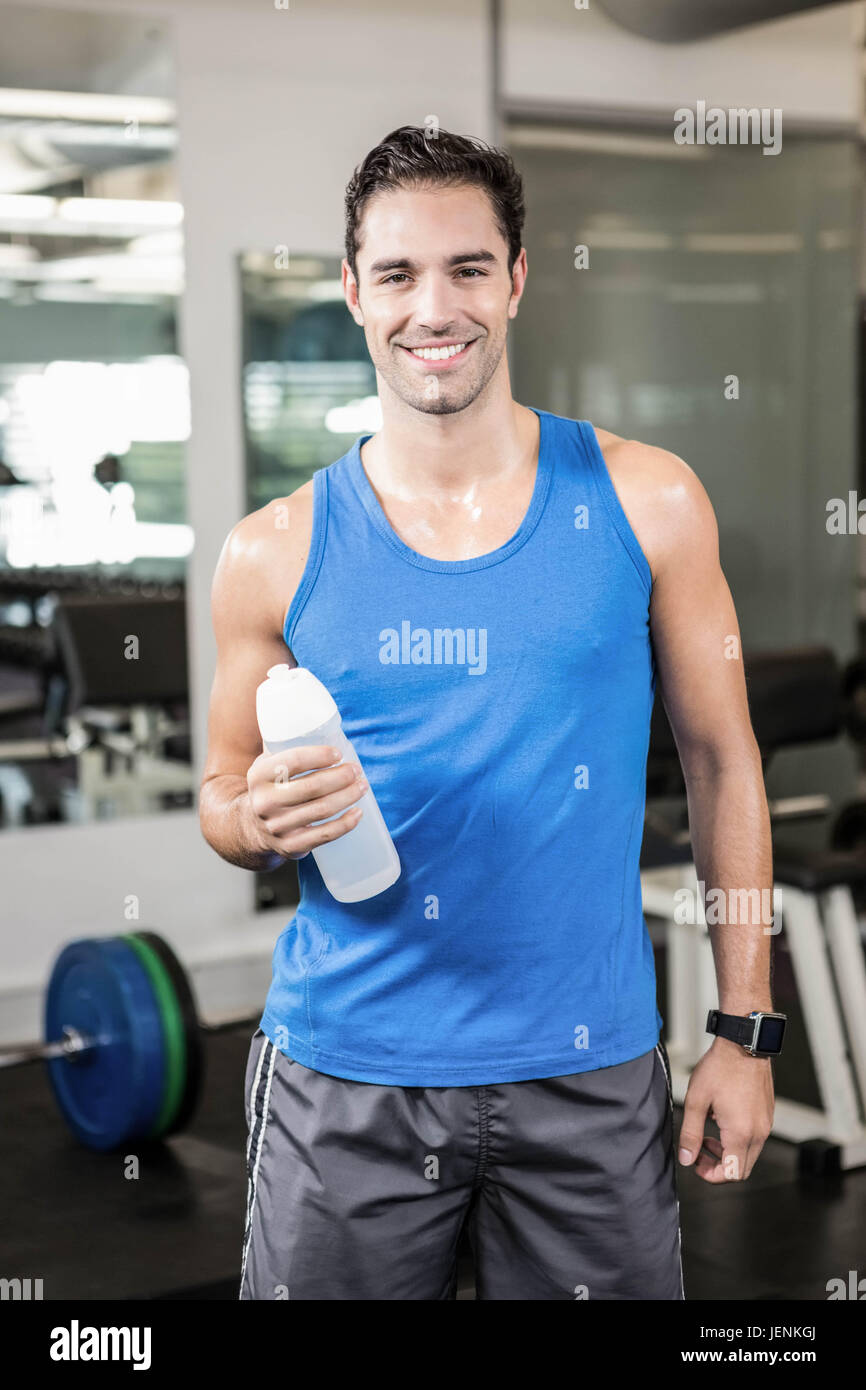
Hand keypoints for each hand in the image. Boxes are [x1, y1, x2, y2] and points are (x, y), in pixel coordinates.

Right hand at [246, 744, 366, 861]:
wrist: (252, 828)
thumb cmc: (272, 787)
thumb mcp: (266, 765)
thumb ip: (283, 744)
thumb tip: (314, 719)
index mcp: (258, 776)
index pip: (292, 761)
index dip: (319, 756)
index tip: (338, 753)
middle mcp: (264, 803)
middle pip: (312, 787)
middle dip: (340, 776)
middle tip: (356, 770)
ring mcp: (277, 827)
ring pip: (321, 810)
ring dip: (348, 796)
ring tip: (362, 786)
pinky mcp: (291, 846)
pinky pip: (324, 835)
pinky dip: (345, 824)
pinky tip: (358, 812)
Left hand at [677, 1036, 773, 1182]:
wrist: (744, 1044)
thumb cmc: (720, 1068)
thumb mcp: (697, 1101)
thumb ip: (690, 1133)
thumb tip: (686, 1158)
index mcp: (740, 1133)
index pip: (731, 1174)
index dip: (711, 1175)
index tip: (696, 1163)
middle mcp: (758, 1133)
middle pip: (741, 1168)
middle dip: (718, 1165)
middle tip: (699, 1150)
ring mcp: (766, 1124)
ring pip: (748, 1154)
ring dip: (727, 1151)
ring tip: (708, 1133)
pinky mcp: (767, 1115)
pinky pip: (754, 1138)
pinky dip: (737, 1139)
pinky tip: (721, 1119)